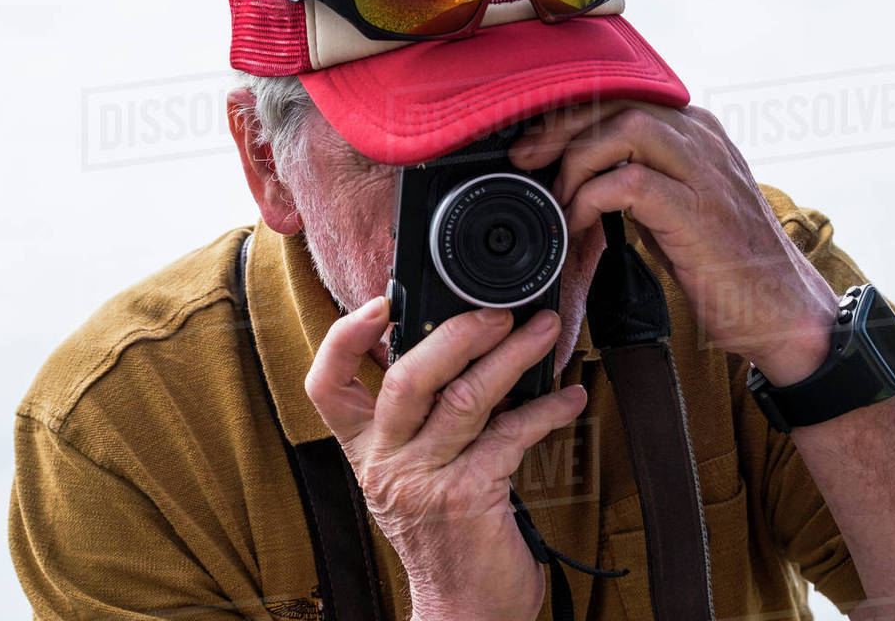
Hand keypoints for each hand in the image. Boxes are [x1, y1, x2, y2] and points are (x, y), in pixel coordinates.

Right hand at [305, 299, 586, 620]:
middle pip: (407, 378)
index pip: (326, 385)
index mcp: (367, 451)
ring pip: (466, 398)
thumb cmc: (446, 538)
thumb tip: (465, 353)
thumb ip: (424, 422)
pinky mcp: (471, 495)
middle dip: (457, 333)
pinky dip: (547, 409)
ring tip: (544, 333)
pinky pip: (512, 435)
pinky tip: (568, 398)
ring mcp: (427, 480)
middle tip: (496, 312)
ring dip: (513, 358)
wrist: (464, 611)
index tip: (379, 304)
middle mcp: (388, 463)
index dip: (344, 338)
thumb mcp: (414, 476)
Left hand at [510, 101, 837, 385]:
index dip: (571, 114)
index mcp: (698, 133)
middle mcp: (703, 139)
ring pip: (624, 128)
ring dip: (577, 162)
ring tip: (559, 199)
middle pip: (618, 103)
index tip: (535, 141)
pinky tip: (579, 226)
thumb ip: (642, 184)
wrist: (783, 312)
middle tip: (525, 159)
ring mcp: (703, 171)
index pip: (623, 97)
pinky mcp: (697, 210)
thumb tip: (584, 180)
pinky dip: (591, 201)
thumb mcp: (678, 209)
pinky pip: (628, 183)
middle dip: (560, 128)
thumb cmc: (730, 267)